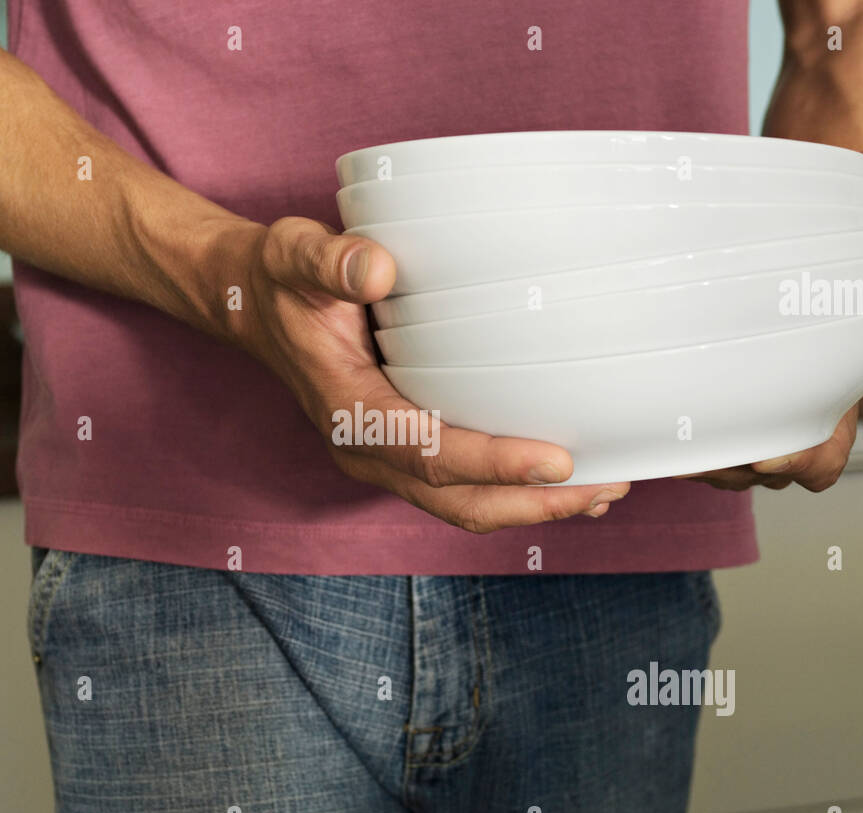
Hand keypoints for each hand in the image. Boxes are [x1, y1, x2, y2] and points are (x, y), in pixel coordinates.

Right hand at [216, 216, 628, 532]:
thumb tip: (381, 268)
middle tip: (607, 487)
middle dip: (533, 504)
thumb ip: (331, 260)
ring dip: (531, 507)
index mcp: (346, 410)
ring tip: (604, 490)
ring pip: (463, 505)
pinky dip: (512, 491)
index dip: (495, 462)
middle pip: (457, 501)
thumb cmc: (281, 281)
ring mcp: (384, 457)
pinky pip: (459, 488)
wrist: (254, 307)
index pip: (428, 452)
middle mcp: (365, 449)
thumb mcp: (293, 255)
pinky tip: (562, 479)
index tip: (559, 461)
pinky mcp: (401, 450)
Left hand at [677, 149, 862, 493]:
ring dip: (691, 461)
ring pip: (720, 470)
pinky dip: (673, 452)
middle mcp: (791, 426)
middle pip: (756, 474)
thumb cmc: (818, 257)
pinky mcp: (713, 423)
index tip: (768, 454)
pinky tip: (642, 435)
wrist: (793, 276)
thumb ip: (859, 203)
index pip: (822, 460)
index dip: (800, 460)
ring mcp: (751, 431)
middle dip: (723, 464)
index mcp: (832, 399)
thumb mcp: (841, 230)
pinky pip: (694, 456)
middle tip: (685, 445)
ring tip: (655, 441)